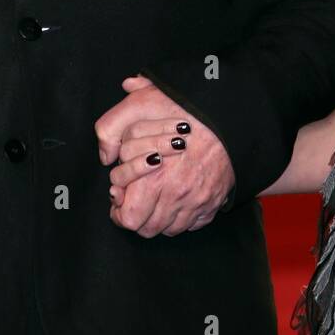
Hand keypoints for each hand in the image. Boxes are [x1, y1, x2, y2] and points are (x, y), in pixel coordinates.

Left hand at [95, 75, 233, 237]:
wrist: (230, 118)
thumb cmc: (187, 111)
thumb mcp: (142, 105)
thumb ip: (114, 125)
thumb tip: (104, 150)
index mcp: (154, 177)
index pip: (128, 217)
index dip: (119, 210)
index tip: (120, 198)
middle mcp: (175, 195)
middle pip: (146, 228)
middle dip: (136, 216)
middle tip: (134, 200)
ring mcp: (196, 202)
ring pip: (168, 229)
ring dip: (158, 219)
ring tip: (154, 200)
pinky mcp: (212, 203)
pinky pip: (191, 225)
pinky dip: (181, 218)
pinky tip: (176, 201)